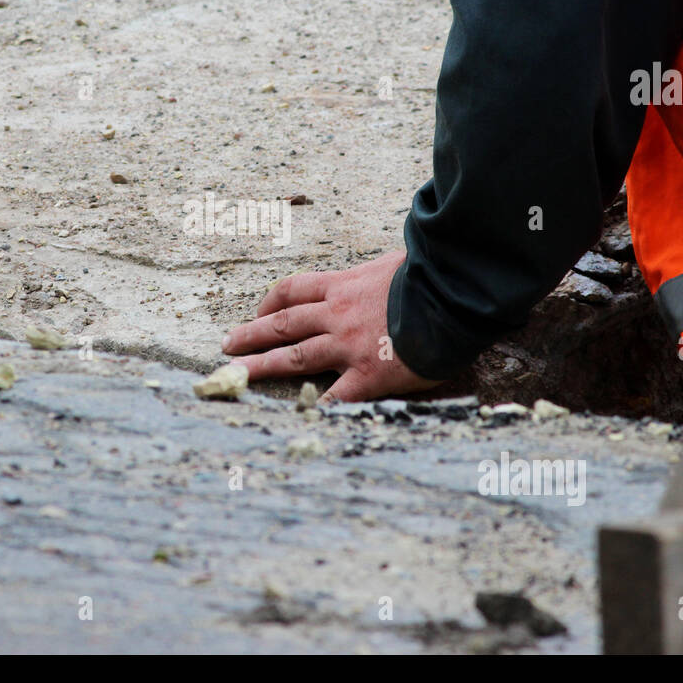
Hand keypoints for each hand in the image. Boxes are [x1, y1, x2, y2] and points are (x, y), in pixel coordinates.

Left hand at [222, 250, 441, 402]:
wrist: (455, 294)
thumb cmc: (432, 274)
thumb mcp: (395, 264)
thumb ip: (377, 276)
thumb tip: (383, 273)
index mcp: (343, 285)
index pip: (294, 290)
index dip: (271, 301)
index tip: (258, 311)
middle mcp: (337, 314)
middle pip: (282, 324)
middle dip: (250, 334)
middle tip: (227, 345)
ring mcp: (349, 345)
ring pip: (293, 356)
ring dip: (261, 366)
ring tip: (236, 375)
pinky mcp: (368, 374)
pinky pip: (335, 395)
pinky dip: (317, 406)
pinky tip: (299, 418)